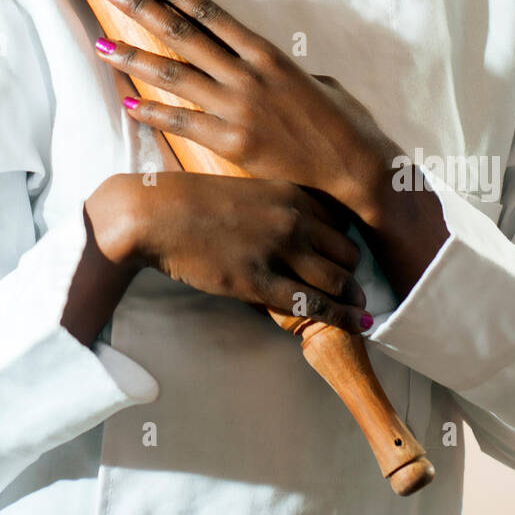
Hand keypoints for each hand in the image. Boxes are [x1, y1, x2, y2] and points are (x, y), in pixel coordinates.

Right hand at [92, 171, 370, 332]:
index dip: (348, 242)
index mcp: (290, 192)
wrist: (155, 214)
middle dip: (354, 271)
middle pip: (347, 251)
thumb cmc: (191, 201)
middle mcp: (293, 219)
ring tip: (359, 309)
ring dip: (352, 298)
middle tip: (355, 287)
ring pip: (337, 280)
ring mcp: (278, 250)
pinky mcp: (259, 282)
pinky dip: (339, 317)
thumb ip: (276, 209)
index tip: (351, 258)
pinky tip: (353, 324)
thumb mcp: (245, 191)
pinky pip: (312, 305)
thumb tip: (296, 234)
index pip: (341, 221)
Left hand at [95, 0, 401, 214]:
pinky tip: (127, 101)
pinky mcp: (232, 143)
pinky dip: (152, 111)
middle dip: (143, 10)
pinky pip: (181, 122)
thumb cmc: (346, 124)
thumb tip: (265, 67)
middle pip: (183, 35)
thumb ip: (283, 70)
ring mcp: (238, 108)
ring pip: (174, 75)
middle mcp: (248, 75)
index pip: (212, 13)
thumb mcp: (316, 83)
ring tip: (101, 43)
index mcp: (269, 54)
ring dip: (133, 57)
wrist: (358, 169)